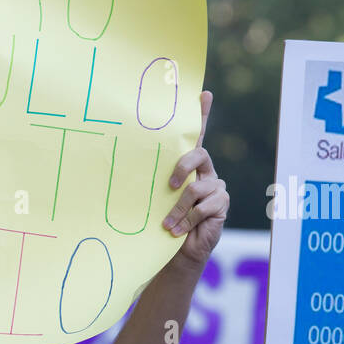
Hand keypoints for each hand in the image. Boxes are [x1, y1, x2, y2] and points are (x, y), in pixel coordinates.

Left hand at [161, 90, 227, 267]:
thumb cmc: (161, 222)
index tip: (203, 94)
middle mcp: (205, 172)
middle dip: (182, 168)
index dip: (202, 114)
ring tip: (167, 224)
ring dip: (178, 209)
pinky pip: (203, 207)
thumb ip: (152, 181)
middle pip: (198, 154)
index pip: (196, 136)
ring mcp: (216, 188)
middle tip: (169, 186)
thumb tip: (122, 163)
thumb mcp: (153, 198)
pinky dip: (187, 220)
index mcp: (188, 166)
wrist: (175, 250)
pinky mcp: (221, 205)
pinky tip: (178, 230)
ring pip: (196, 188)